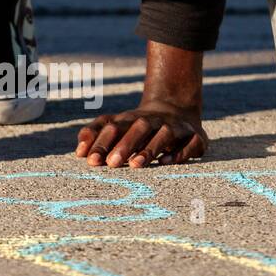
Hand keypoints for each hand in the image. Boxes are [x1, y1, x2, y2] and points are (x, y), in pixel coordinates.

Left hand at [75, 104, 207, 167]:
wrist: (177, 109)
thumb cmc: (138, 126)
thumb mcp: (116, 125)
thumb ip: (95, 134)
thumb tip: (79, 152)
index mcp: (131, 119)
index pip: (114, 127)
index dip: (102, 142)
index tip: (91, 160)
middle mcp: (153, 121)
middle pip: (138, 128)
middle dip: (124, 145)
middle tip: (111, 164)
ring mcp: (175, 128)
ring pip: (163, 135)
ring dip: (150, 149)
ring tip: (136, 165)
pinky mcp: (196, 137)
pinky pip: (190, 144)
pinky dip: (179, 153)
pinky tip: (166, 163)